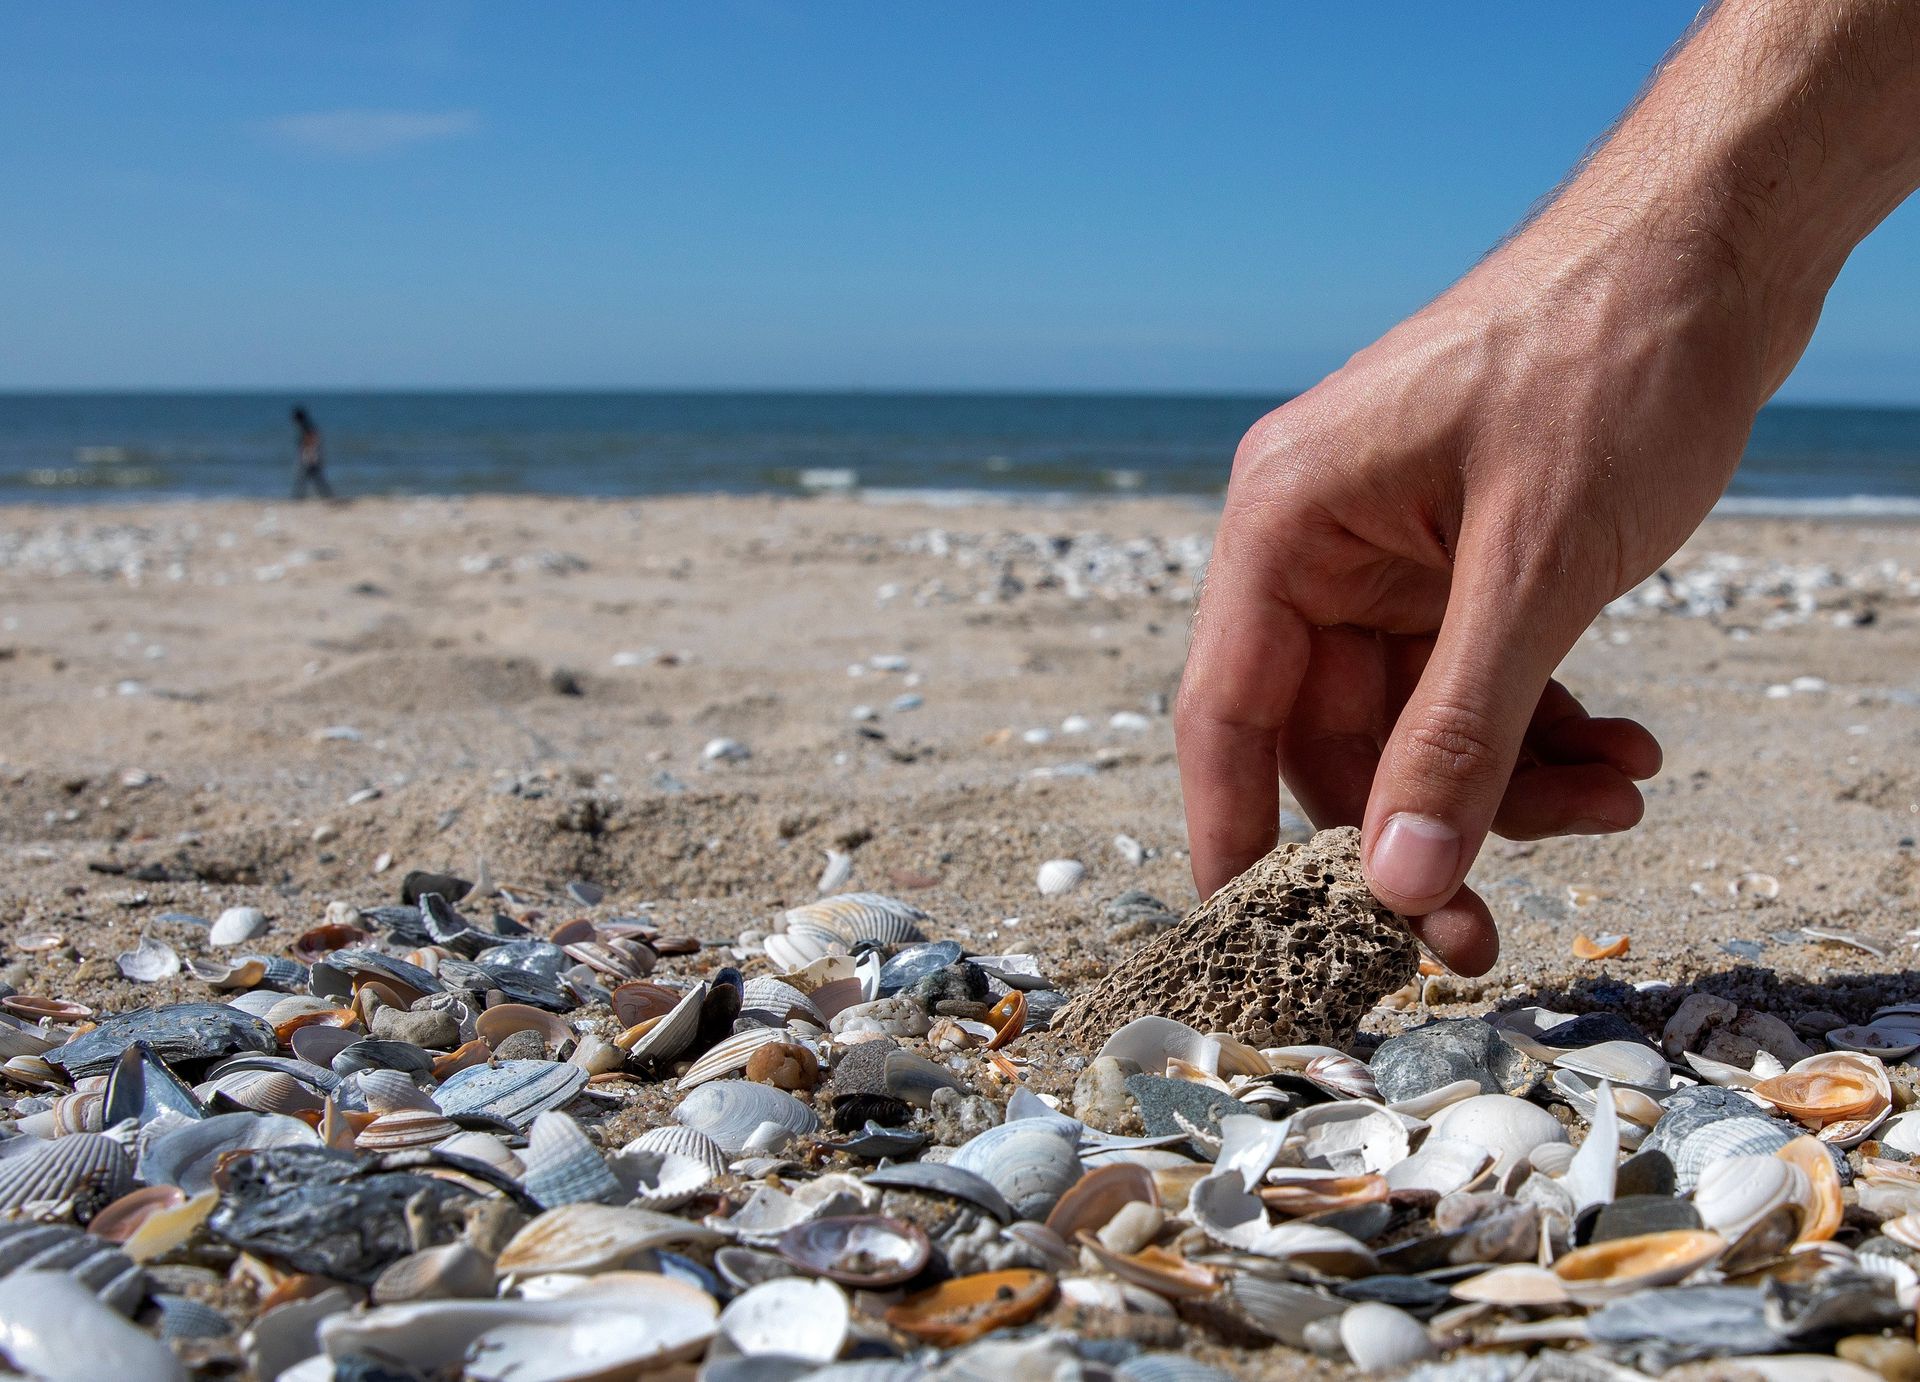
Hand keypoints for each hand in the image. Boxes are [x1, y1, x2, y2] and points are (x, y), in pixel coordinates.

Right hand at [1175, 224, 1780, 975]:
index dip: (1239, 838)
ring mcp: (1395, 548)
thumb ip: (1459, 732)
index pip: (1227, 712)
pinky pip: (1478, 675)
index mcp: (1286, 523)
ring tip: (1622, 800)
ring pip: (1420, 718)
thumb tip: (1399, 883)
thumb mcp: (1534, 569)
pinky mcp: (1466, 552)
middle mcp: (1321, 542)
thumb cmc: (1609, 360)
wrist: (1719, 239)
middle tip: (1488, 930)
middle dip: (1424, 826)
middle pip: (1337, 736)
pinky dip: (1543, 724)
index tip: (1272, 952)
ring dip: (1509, 779)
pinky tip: (1626, 749)